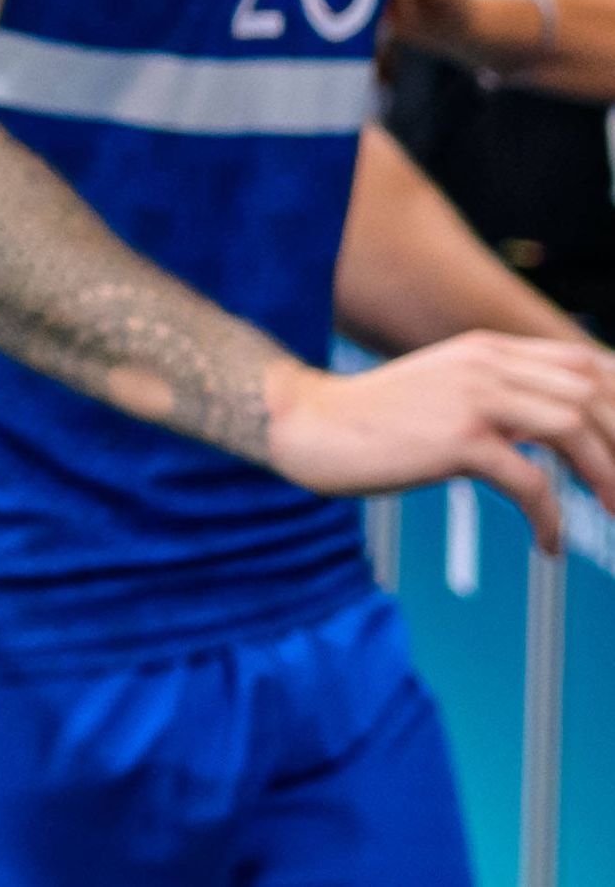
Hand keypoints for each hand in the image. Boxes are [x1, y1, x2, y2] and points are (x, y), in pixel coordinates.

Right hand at [262, 332, 614, 552]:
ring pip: (575, 429)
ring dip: (607, 477)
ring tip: (614, 514)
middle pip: (592, 393)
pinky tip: (549, 544)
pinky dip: (551, 518)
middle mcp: (487, 362)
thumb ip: (496, 392)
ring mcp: (472, 397)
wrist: (308, 423)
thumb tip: (557, 427)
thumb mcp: (445, 389)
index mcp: (487, 348)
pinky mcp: (458, 439)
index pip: (586, 362)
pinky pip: (532, 483)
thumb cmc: (374, 418)